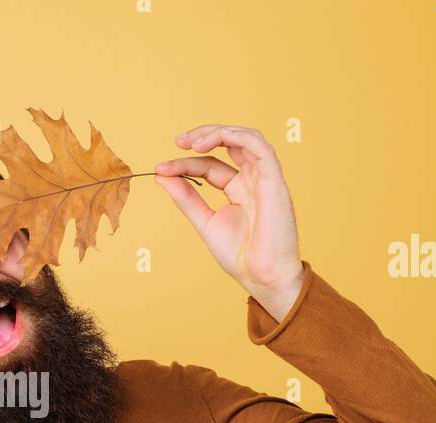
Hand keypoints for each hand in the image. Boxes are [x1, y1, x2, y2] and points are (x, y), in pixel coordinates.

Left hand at [153, 124, 304, 313]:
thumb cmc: (240, 256)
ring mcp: (264, 179)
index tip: (160, 169)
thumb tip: (162, 176)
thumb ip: (186, 198)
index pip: (209, 165)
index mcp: (238, 190)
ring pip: (245, 138)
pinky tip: (216, 138)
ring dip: (218, 132)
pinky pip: (261, 147)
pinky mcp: (275, 180)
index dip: (185, 163)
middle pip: (229, 144)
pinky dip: (238, 136)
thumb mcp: (204, 221)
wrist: (261, 277)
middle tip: (178, 141)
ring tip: (192, 141)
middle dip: (203, 136)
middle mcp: (252, 180)